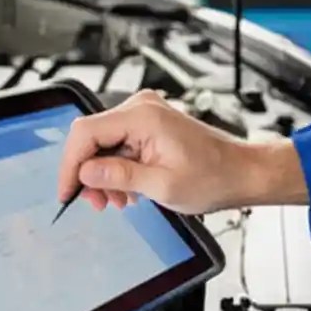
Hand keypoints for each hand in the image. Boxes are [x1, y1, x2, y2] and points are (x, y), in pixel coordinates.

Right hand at [57, 90, 308, 213]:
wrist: (242, 173)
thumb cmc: (214, 176)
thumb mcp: (161, 185)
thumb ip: (118, 176)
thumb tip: (85, 173)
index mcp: (142, 116)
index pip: (86, 133)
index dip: (71, 165)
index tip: (68, 191)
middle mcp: (140, 108)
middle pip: (91, 137)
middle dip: (88, 173)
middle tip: (96, 203)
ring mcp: (144, 115)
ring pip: (103, 144)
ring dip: (103, 175)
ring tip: (117, 201)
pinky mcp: (148, 125)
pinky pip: (118, 145)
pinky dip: (117, 169)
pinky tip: (128, 190)